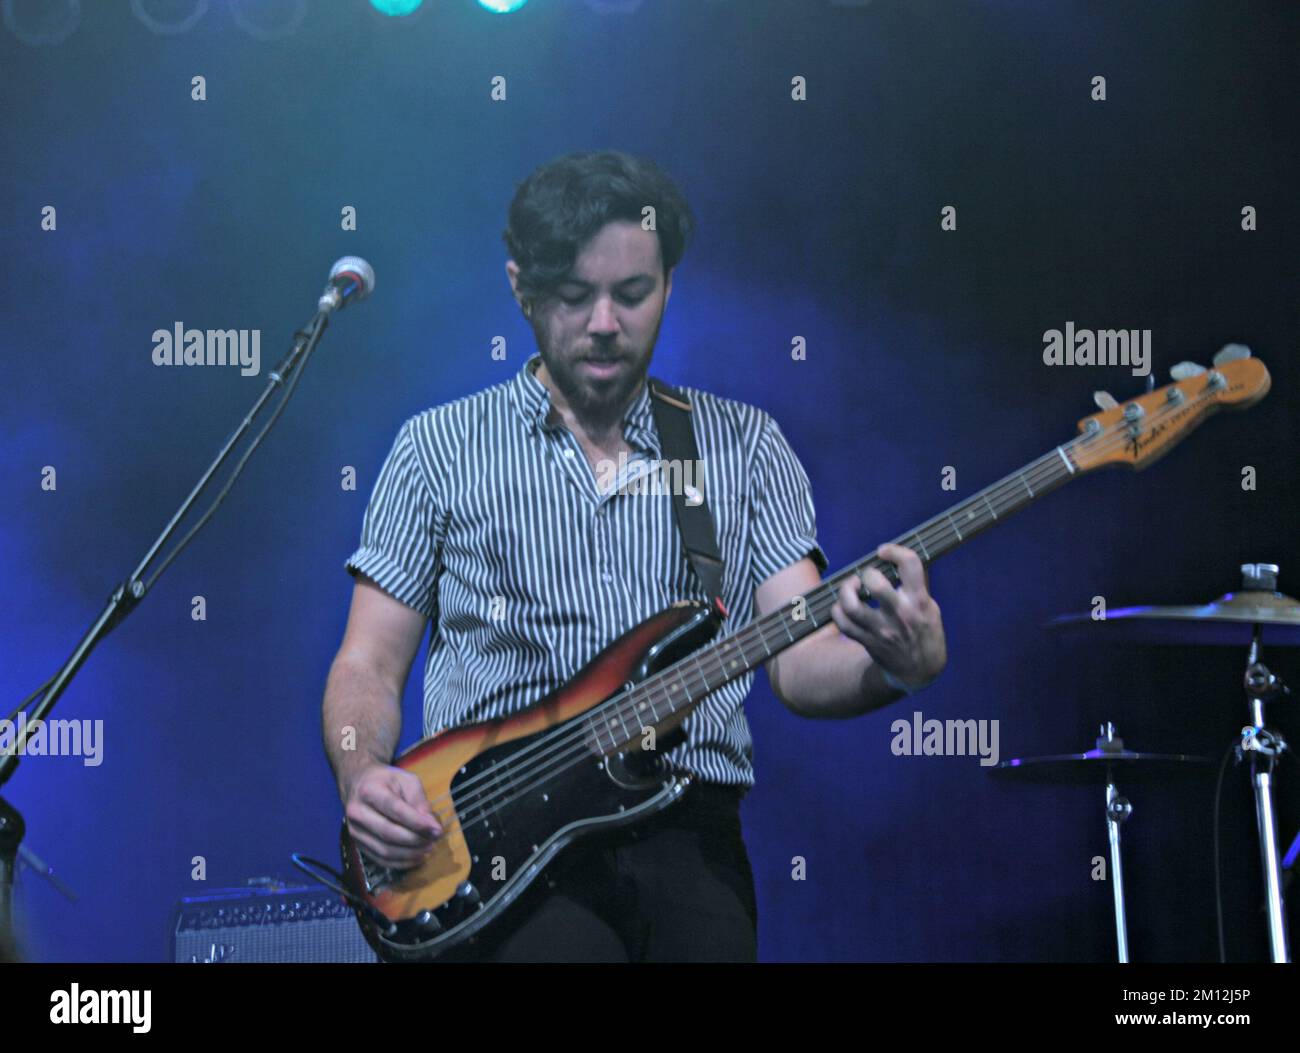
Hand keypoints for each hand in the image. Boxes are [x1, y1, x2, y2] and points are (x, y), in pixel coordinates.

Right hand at [342, 762, 442, 868]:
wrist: (358, 784)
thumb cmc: (386, 781)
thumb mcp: (406, 780)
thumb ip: (419, 800)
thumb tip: (430, 826)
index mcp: (369, 791)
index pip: (395, 810)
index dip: (418, 823)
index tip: (437, 830)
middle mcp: (357, 812)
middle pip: (388, 833)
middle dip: (415, 840)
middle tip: (434, 840)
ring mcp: (354, 831)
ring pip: (384, 850)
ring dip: (410, 853)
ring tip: (428, 848)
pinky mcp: (357, 844)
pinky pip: (380, 860)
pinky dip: (401, 862)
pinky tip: (417, 857)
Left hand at [830, 543, 946, 690]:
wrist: (919, 670)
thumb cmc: (924, 630)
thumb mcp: (930, 607)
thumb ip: (915, 585)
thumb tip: (896, 557)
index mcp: (919, 601)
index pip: (910, 565)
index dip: (894, 551)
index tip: (883, 551)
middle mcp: (900, 614)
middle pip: (876, 585)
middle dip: (867, 574)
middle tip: (867, 577)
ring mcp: (881, 630)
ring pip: (852, 606)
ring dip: (846, 591)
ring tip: (851, 588)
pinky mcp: (867, 641)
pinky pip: (843, 623)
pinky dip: (838, 611)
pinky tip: (844, 607)